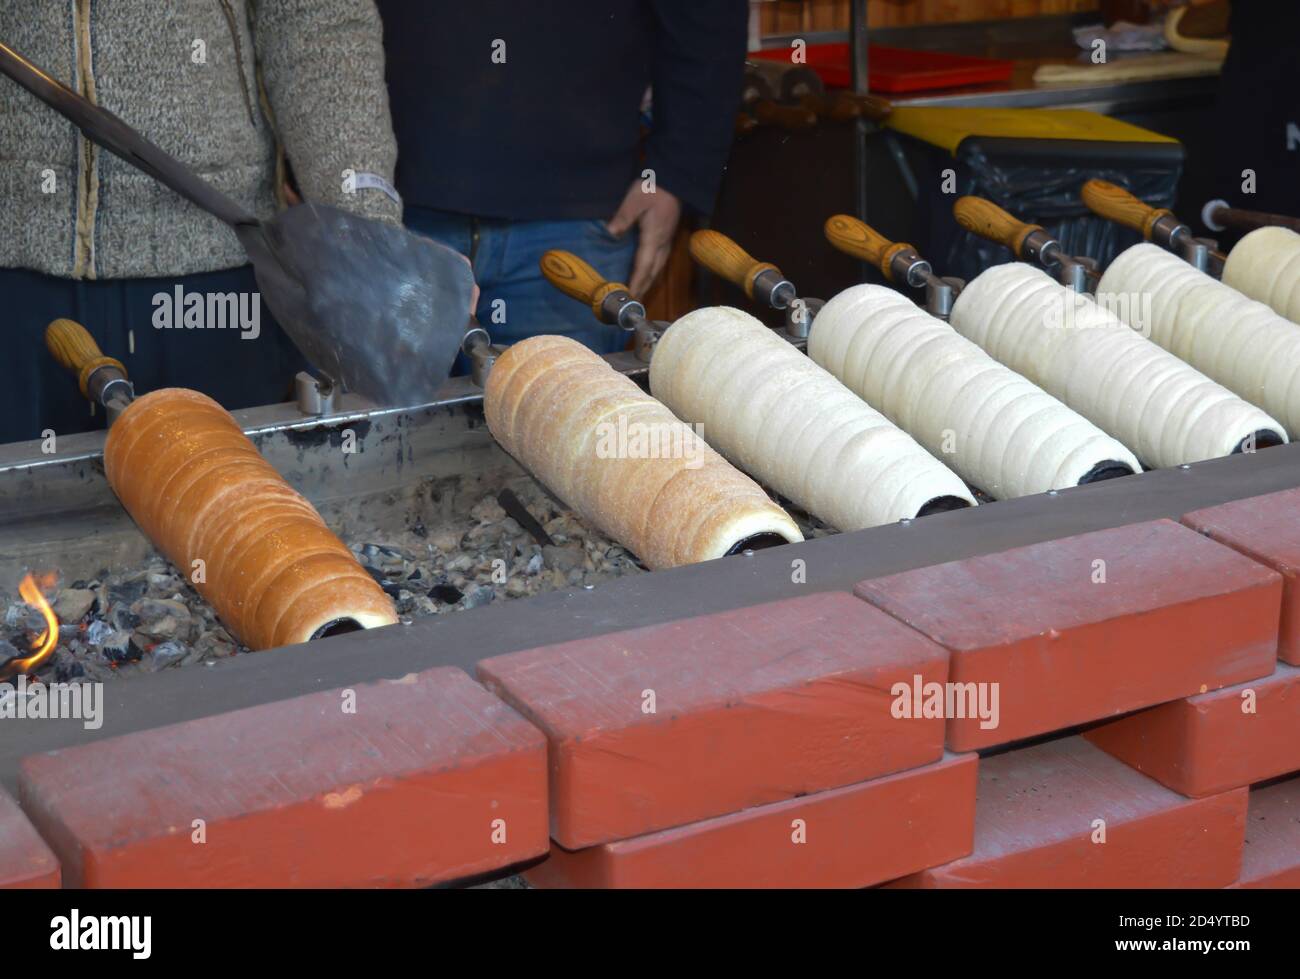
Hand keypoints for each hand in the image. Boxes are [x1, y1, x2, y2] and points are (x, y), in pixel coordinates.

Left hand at [607, 180, 681, 296]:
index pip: (643, 267)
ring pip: (657, 270)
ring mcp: (666, 243)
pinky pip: (659, 263)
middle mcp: (661, 245)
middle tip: (632, 305)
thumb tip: (610, 234)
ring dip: (647, 284)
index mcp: (653, 238)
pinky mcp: (666, 239)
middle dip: (642, 289)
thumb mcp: (634, 200)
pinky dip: (651, 274)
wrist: (674, 182)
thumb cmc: (652, 189)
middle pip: (652, 273)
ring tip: (638, 296)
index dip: (636, 283)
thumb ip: (623, 218)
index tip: (630, 298)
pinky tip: (646, 276)